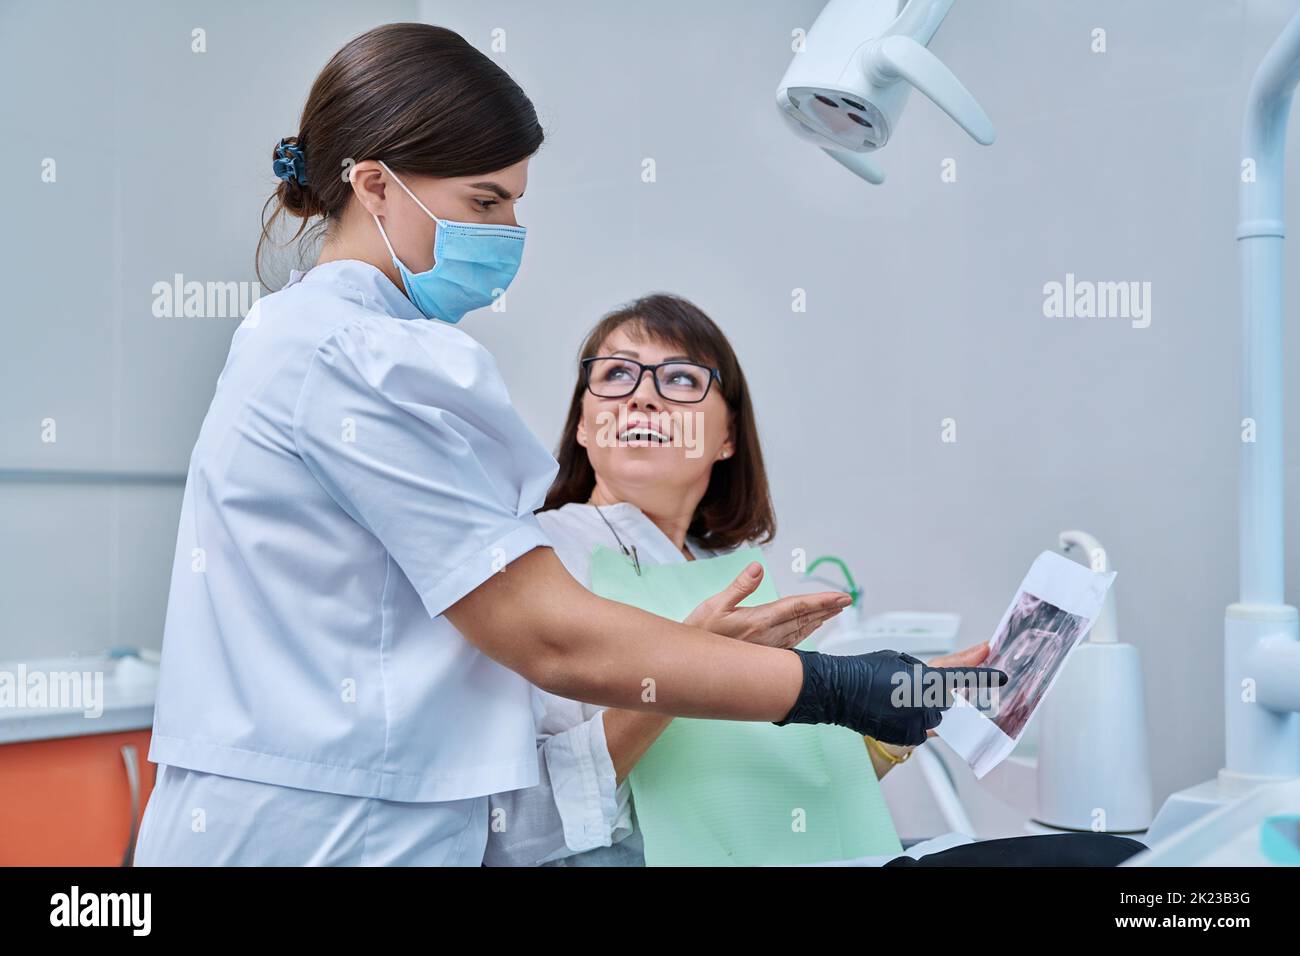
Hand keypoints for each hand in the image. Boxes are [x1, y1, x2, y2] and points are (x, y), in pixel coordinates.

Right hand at [684, 562, 850, 648]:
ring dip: (819, 619)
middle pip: (804, 619)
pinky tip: (811, 628)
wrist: (691, 667)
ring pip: (800, 631)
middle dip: (827, 609)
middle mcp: (767, 636)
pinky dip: (805, 632)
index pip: (797, 608)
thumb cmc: (699, 633)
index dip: (821, 601)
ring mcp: (766, 647)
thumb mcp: (714, 605)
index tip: (841, 597)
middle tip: (846, 600)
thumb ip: (740, 586)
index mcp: (758, 621)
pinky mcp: (762, 653)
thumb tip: (758, 567)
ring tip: (834, 611)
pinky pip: (791, 641)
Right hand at [778, 649, 1008, 745]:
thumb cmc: (865, 671)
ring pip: (934, 716)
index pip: (961, 677)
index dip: (983, 676)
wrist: (839, 692)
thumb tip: (937, 678)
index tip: (1000, 676)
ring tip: (894, 700)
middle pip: (946, 699)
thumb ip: (923, 670)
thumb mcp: (897, 660)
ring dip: (921, 708)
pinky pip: (921, 729)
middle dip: (933, 694)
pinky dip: (910, 722)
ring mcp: (917, 723)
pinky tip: (891, 712)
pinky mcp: (909, 737)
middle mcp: (924, 703)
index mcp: (924, 679)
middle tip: (906, 688)